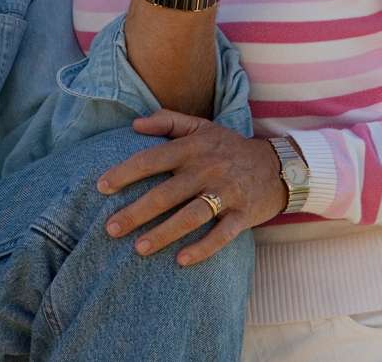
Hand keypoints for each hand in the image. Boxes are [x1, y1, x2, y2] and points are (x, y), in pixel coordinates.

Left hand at [99, 111, 289, 266]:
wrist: (279, 165)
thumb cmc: (230, 147)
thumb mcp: (202, 127)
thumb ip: (168, 121)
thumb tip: (134, 124)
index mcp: (193, 148)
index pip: (151, 159)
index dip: (125, 173)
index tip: (101, 187)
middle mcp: (207, 169)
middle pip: (166, 193)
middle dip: (136, 212)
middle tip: (110, 228)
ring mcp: (227, 193)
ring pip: (191, 216)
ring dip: (164, 233)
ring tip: (138, 248)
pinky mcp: (243, 215)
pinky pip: (222, 235)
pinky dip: (203, 248)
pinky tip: (181, 261)